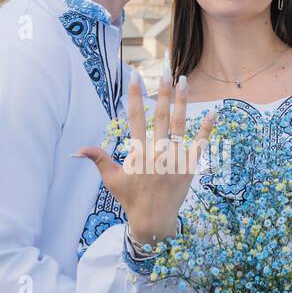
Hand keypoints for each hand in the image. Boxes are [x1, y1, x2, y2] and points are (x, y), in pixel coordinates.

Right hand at [74, 73, 217, 244]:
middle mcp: (157, 152)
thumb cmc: (130, 199)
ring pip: (180, 124)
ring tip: (184, 80)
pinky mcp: (190, 166)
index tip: (135, 76)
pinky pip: (200, 144)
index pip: (136, 117)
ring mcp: (175, 159)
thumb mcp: (111, 179)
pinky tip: (214, 112)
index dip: (135, 95)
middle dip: (163, 91)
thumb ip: (98, 159)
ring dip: (182, 101)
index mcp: (138, 152)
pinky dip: (207, 129)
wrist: (154, 221)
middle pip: (161, 115)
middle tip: (167, 71)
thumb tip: (77, 149)